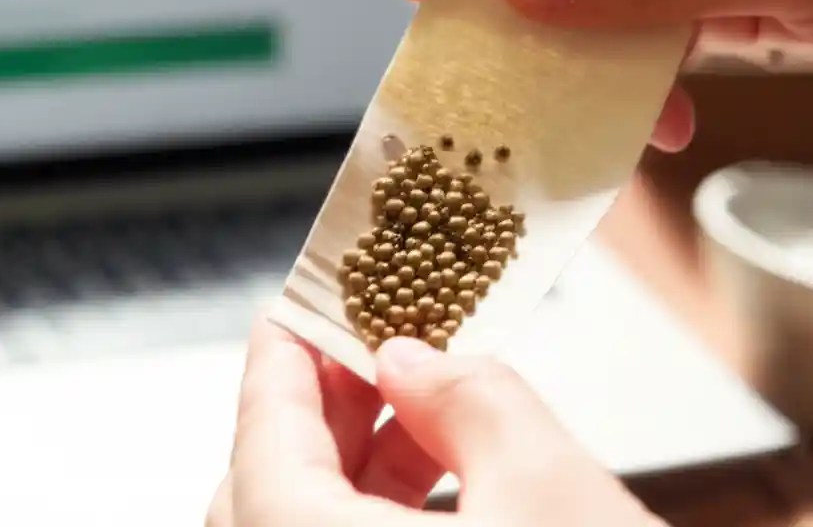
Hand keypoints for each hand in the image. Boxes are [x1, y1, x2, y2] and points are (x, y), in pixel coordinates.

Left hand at [207, 319, 662, 526]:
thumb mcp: (551, 491)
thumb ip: (471, 399)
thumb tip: (417, 361)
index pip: (260, 437)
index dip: (280, 360)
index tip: (293, 308)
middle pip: (271, 487)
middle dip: (324, 408)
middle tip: (366, 343)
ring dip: (355, 465)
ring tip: (416, 403)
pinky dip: (374, 524)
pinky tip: (436, 483)